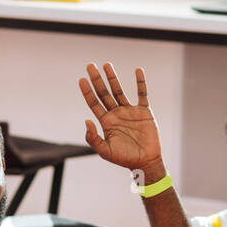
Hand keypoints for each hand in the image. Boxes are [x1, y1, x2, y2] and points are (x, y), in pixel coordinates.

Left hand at [78, 63, 164, 178]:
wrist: (145, 162)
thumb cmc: (124, 159)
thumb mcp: (104, 151)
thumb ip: (93, 138)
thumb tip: (86, 120)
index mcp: (106, 122)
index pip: (94, 103)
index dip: (87, 91)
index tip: (81, 79)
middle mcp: (116, 114)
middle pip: (103, 93)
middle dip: (96, 79)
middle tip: (90, 65)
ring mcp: (129, 111)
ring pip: (119, 90)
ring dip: (112, 78)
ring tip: (106, 64)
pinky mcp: (144, 111)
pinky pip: (142, 93)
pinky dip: (140, 82)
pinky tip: (138, 70)